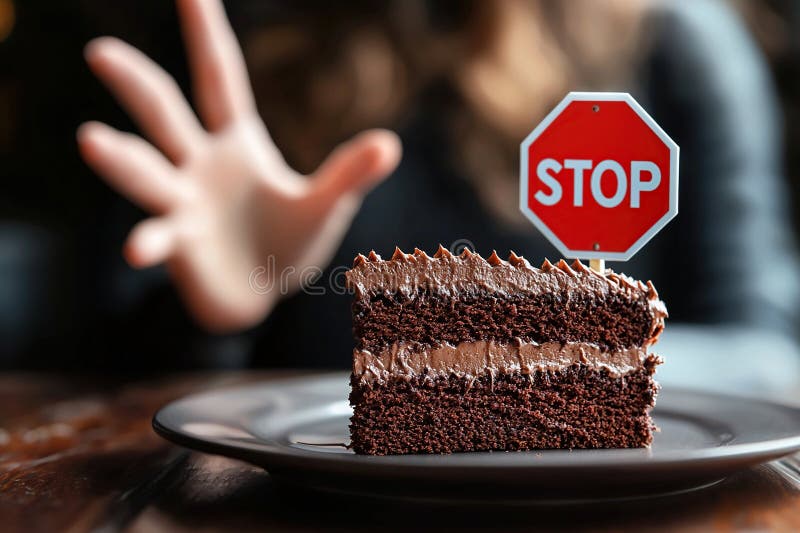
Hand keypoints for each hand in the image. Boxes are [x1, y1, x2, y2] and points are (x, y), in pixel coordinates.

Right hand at [77, 0, 401, 331]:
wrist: (263, 292)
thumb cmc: (289, 241)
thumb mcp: (325, 205)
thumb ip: (349, 174)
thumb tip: (391, 143)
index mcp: (236, 141)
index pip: (217, 76)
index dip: (206, 33)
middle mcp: (200, 164)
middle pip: (164, 113)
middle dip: (135, 82)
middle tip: (100, 52)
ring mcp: (184, 203)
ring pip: (147, 171)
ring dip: (121, 159)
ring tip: (89, 139)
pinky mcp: (180, 245)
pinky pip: (161, 237)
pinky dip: (151, 242)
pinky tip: (139, 250)